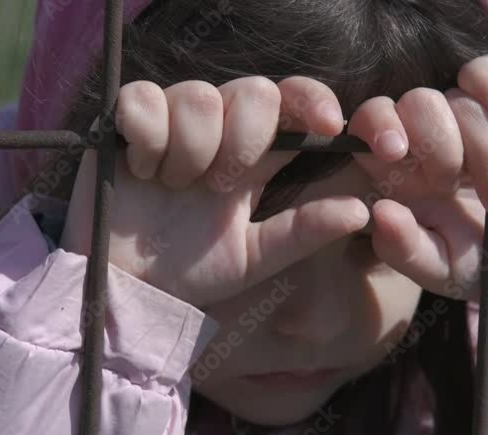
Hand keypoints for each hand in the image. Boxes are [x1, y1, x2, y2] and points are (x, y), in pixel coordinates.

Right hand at [60, 78, 368, 307]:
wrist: (125, 290)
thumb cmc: (191, 274)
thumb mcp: (253, 259)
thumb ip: (303, 233)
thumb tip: (363, 211)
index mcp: (255, 159)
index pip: (294, 106)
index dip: (314, 102)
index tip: (331, 126)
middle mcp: (219, 132)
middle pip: (254, 91)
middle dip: (246, 137)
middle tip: (220, 186)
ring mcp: (172, 122)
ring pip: (200, 95)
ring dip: (191, 149)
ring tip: (173, 188)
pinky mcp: (125, 121)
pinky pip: (144, 100)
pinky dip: (146, 138)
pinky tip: (141, 172)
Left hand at [347, 55, 487, 317]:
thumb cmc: (485, 263)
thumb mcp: (443, 270)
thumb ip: (405, 248)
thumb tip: (378, 212)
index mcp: (399, 171)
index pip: (368, 127)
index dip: (375, 128)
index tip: (393, 151)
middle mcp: (427, 137)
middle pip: (412, 103)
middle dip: (433, 144)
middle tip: (451, 186)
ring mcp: (466, 116)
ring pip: (457, 99)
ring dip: (482, 152)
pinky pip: (484, 71)